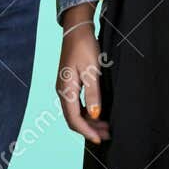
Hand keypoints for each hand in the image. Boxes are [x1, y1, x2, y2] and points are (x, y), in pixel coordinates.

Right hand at [57, 12, 108, 143]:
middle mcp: (62, 91)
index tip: (100, 139)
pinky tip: (97, 113)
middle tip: (107, 134)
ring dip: (89, 121)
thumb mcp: (92, 71)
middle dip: (89, 129)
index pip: (74, 119)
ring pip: (74, 112)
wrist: (77, 30)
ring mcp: (64, 88)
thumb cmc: (84, 47)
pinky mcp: (69, 84)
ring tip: (105, 126)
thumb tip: (94, 115)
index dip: (87, 132)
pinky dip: (86, 112)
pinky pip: (75, 105)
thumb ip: (92, 95)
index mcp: (65, 90)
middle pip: (73, 119)